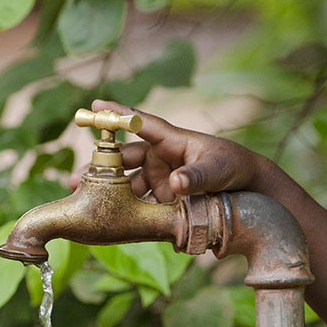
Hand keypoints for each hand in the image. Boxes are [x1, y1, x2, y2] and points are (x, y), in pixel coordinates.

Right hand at [70, 99, 326, 326]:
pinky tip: (107, 220)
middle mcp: (161, 157)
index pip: (140, 124)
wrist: (250, 189)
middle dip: (100, 168)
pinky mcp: (163, 198)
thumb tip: (175, 183)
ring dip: (107, 192)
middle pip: (124, 159)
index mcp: (172, 141)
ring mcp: (160, 178)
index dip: (117, 114)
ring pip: (127, 183)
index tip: (94, 105)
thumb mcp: (219, 170)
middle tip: (77, 181)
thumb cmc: (235, 167)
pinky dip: (124, 210)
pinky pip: (139, 202)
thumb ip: (197, 176)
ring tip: (84, 202)